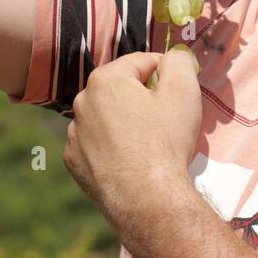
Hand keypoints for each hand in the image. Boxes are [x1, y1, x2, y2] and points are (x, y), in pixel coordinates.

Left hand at [62, 48, 202, 230]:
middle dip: (143, 97)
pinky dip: (112, 145)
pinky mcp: (74, 163)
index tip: (177, 90)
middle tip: (165, 117)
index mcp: (104, 80)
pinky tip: (130, 159)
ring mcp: (74, 135)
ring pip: (107, 115)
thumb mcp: (183, 89)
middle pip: (121, 88)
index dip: (164, 72)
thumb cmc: (166, 141)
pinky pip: (96, 142)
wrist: (147, 200)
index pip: (141, 62)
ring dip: (126, 120)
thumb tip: (171, 57)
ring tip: (148, 142)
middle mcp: (81, 103)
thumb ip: (178, 61)